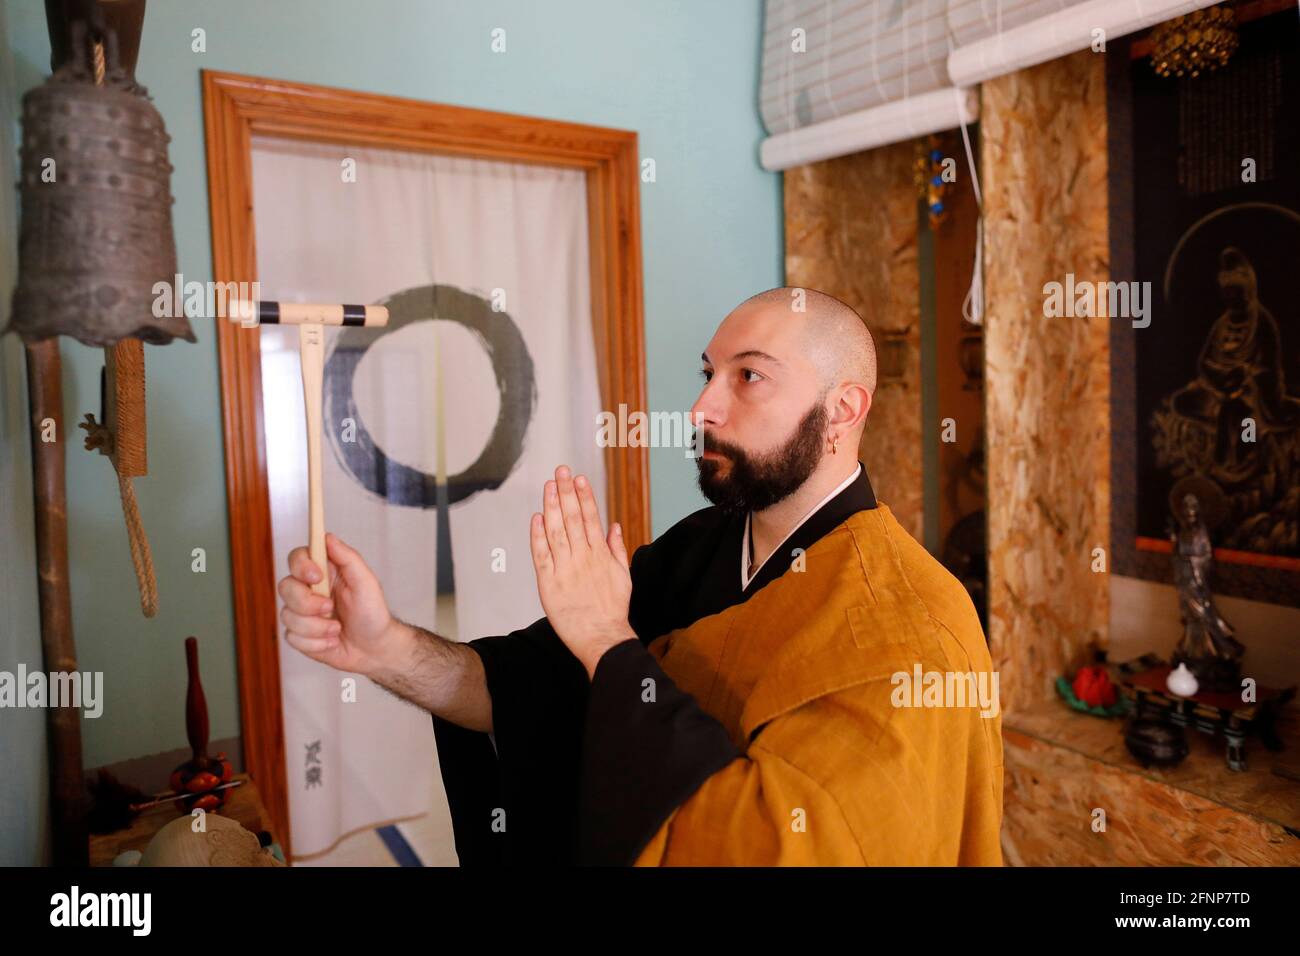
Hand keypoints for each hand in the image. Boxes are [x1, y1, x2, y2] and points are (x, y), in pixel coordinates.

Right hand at [277, 532, 408, 675]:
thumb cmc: (372, 613)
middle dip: (308, 603)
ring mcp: (300, 612)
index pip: (297, 558)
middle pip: (285, 587)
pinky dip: (316, 643)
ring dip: (317, 627)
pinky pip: (292, 637)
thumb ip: (348, 557)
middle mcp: (308, 589)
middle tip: (331, 608)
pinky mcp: (298, 634)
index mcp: (323, 572)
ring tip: (337, 629)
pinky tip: (331, 641)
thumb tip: (327, 536)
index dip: (301, 566)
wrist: (373, 648)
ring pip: (288, 615)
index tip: (316, 577)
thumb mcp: (366, 582)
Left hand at [529, 465, 635, 677]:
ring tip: (548, 485)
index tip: (578, 478)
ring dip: (552, 506)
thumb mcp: (623, 575)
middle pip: (572, 518)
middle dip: (566, 492)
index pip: (590, 517)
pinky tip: (536, 518)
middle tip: (560, 470)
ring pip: (556, 531)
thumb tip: (614, 525)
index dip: (583, 496)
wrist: (602, 637)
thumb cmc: (613, 609)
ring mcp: (565, 568)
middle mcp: (582, 556)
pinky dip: (538, 536)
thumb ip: (617, 548)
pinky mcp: (549, 583)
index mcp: (600, 553)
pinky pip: (542, 555)